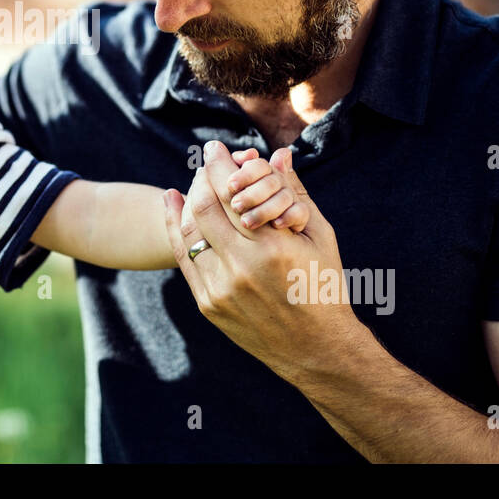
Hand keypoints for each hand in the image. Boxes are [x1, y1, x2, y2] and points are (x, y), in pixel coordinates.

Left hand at [162, 140, 365, 383]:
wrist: (316, 350)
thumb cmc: (324, 287)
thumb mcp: (319, 237)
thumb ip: (295, 193)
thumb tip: (280, 154)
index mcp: (273, 247)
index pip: (230, 191)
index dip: (218, 165)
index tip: (215, 149)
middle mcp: (241, 267)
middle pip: (204, 206)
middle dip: (202, 177)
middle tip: (205, 162)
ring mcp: (220, 288)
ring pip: (188, 230)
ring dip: (187, 200)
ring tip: (194, 182)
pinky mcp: (207, 304)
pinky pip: (185, 257)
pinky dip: (175, 227)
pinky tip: (174, 204)